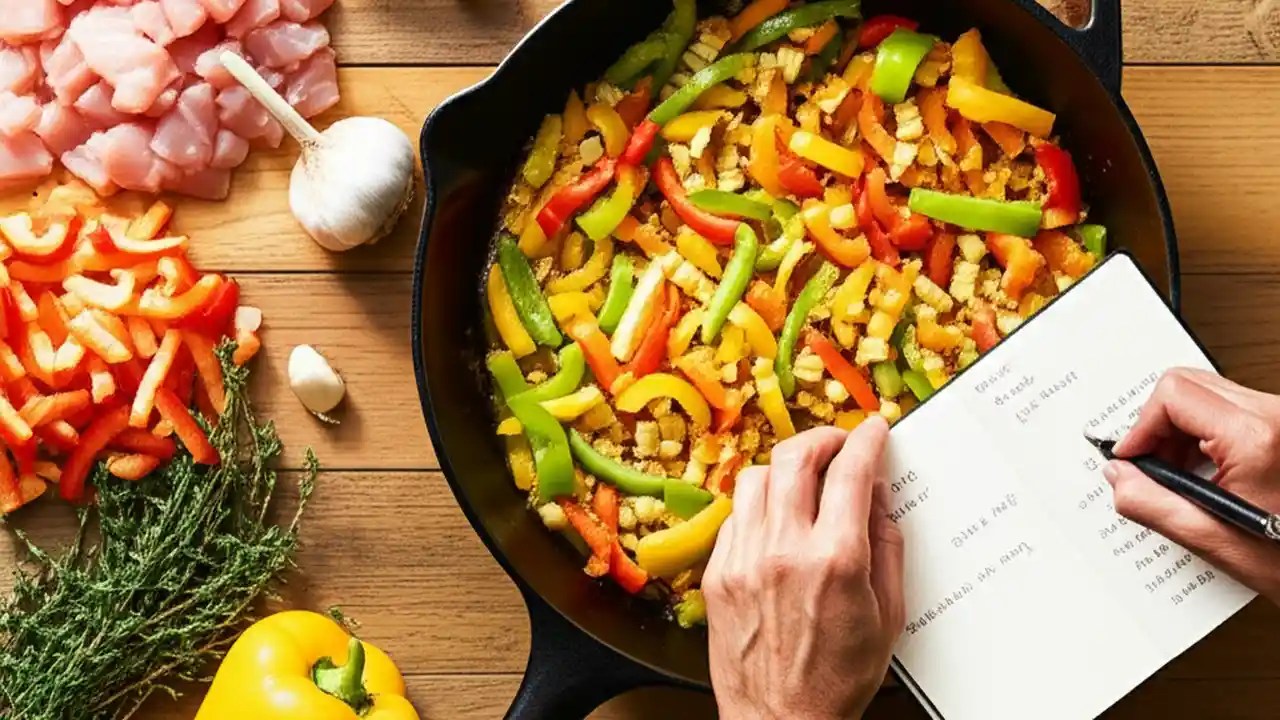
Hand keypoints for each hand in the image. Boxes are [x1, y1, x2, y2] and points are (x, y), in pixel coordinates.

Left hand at [702, 418, 904, 719]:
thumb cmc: (837, 678)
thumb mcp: (888, 615)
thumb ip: (886, 545)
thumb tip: (879, 495)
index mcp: (835, 560)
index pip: (851, 472)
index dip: (867, 440)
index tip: (874, 431)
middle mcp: (784, 550)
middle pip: (796, 457)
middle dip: (824, 438)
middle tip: (839, 443)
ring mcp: (743, 559)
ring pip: (758, 477)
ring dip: (787, 467)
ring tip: (806, 478)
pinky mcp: (717, 574)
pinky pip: (735, 515)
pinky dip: (760, 505)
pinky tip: (776, 517)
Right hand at [1106, 368, 1279, 603]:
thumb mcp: (1213, 539)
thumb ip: (1152, 504)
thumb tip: (1119, 476)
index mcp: (1256, 437)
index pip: (1174, 395)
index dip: (1140, 427)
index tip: (1131, 456)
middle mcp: (1273, 414)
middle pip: (1186, 385)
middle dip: (1156, 425)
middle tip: (1149, 464)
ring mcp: (1279, 416)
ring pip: (1203, 393)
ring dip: (1176, 430)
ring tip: (1175, 472)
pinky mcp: (1279, 423)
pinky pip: (1224, 407)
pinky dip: (1199, 433)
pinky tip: (1198, 468)